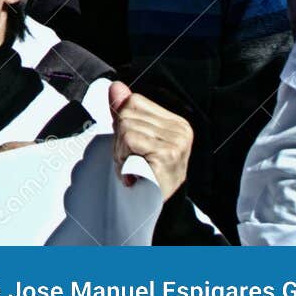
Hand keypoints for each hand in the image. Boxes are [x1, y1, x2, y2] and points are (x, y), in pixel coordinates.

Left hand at [109, 81, 191, 200]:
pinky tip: (133, 174)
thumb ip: (125, 112)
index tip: (130, 147)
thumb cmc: (147, 175)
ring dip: (120, 152)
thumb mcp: (135, 139)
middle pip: (127, 113)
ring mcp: (176, 141)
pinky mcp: (167, 153)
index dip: (123, 122)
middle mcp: (180, 129)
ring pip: (126, 126)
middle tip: (130, 161)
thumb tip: (115, 86)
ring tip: (132, 169)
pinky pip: (129, 140)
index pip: (135, 101)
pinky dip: (123, 157)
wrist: (158, 209)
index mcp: (176, 122)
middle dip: (119, 139)